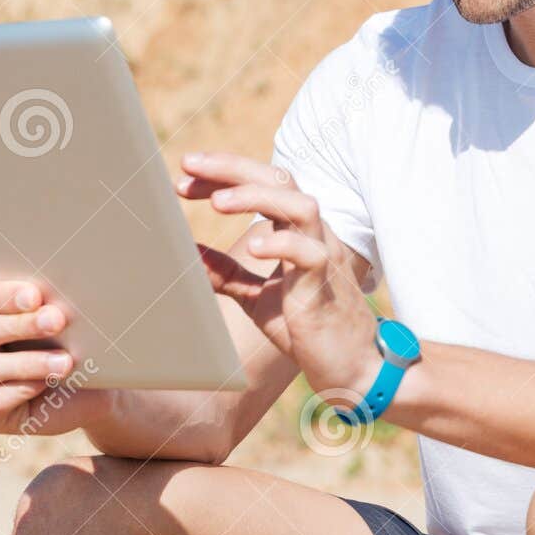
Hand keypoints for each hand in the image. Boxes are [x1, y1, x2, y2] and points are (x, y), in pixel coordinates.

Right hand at [0, 239, 78, 435]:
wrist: (103, 382)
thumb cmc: (77, 335)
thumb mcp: (60, 304)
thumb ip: (29, 275)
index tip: (36, 294)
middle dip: (18, 325)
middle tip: (58, 320)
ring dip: (25, 362)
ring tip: (65, 361)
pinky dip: (20, 391)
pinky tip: (47, 385)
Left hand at [178, 152, 378, 403]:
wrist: (348, 368)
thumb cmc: (307, 329)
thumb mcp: (255, 296)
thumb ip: (225, 273)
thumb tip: (186, 254)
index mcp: (297, 231)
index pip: (263, 185)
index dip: (225, 175)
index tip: (185, 178)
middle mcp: (314, 234)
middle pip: (280, 180)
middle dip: (232, 168)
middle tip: (189, 165)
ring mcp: (325, 256)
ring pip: (301, 205)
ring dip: (257, 197)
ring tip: (217, 202)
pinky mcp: (327, 286)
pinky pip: (311, 253)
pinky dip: (281, 244)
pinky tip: (252, 247)